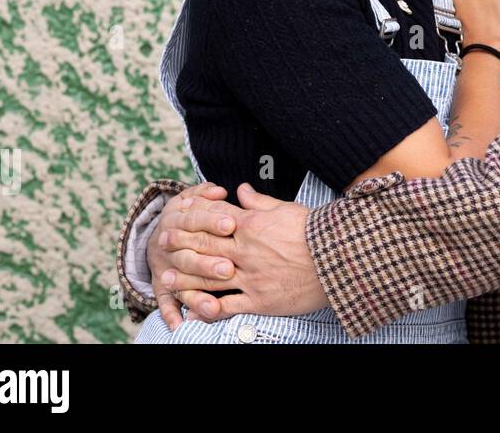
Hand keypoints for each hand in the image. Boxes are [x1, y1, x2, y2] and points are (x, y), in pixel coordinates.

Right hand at [147, 181, 229, 329]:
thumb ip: (205, 193)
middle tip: (228, 269)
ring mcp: (164, 267)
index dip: (213, 221)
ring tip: (214, 306)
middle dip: (208, 262)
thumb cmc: (188, 214)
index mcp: (176, 219)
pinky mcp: (161, 286)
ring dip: (196, 294)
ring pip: (179, 281)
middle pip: (188, 254)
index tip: (232, 224)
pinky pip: (165, 301)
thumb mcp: (192, 199)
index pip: (195, 219)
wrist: (159, 233)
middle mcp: (168, 245)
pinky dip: (170, 314)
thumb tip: (219, 190)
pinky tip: (180, 325)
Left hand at [157, 183, 325, 321]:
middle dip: (180, 243)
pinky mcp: (258, 300)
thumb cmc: (315, 232)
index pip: (215, 217)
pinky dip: (208, 309)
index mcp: (252, 225)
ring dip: (185, 278)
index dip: (194, 215)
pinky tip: (194, 311)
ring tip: (167, 278)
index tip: (178, 214)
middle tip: (162, 242)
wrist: (337, 259)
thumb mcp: (287, 209)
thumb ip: (259, 202)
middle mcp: (246, 251)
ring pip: (209, 278)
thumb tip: (240, 189)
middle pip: (204, 245)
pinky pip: (227, 306)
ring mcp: (250, 277)